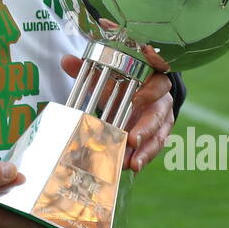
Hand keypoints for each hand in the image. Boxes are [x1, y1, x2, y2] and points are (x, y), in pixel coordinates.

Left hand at [60, 44, 174, 172]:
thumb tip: (66, 60)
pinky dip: (143, 158)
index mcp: (154, 82)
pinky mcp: (158, 137)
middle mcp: (162, 102)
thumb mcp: (111, 76)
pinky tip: (132, 167)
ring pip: (158, 137)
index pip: (159, 84)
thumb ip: (92, 70)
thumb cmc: (126, 83)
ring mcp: (162, 122)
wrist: (142, 93)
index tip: (136, 100)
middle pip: (158, 116)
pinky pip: (153, 149)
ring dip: (145, 151)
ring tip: (132, 163)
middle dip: (146, 130)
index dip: (150, 92)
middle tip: (132, 141)